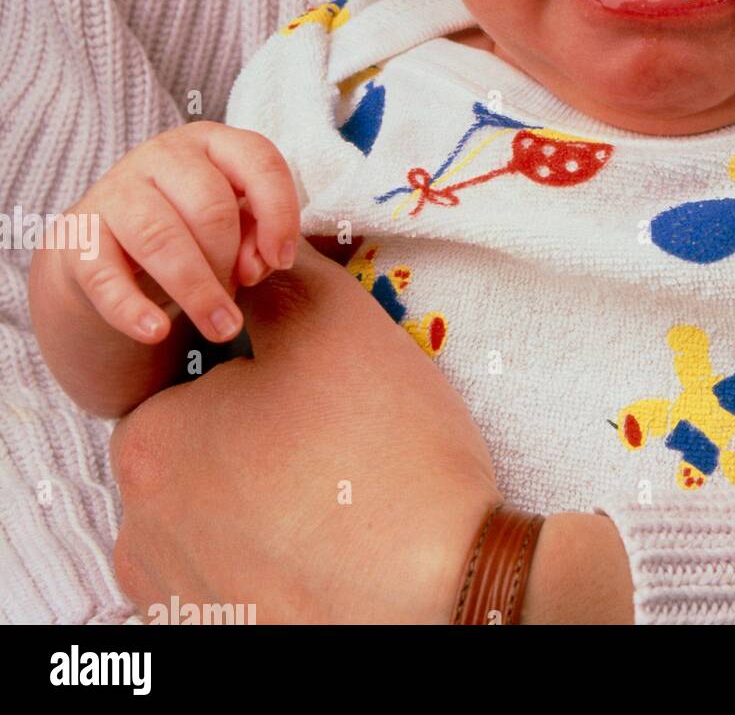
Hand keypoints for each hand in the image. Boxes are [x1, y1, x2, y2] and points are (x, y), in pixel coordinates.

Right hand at [62, 120, 299, 346]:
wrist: (105, 244)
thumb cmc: (190, 227)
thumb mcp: (234, 222)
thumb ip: (257, 236)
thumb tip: (258, 265)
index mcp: (212, 142)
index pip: (258, 160)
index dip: (279, 213)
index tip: (282, 260)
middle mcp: (163, 156)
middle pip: (211, 208)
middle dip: (231, 261)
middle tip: (237, 297)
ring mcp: (116, 191)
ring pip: (163, 239)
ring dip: (198, 291)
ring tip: (221, 328)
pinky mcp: (78, 235)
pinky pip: (105, 276)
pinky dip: (132, 309)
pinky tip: (157, 332)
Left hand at [110, 242, 501, 622]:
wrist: (439, 588)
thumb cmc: (380, 448)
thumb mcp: (333, 321)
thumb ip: (278, 272)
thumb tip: (254, 258)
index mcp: (148, 441)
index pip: (196, 379)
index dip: (266, 373)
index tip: (321, 392)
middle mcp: (136, 529)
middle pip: (204, 451)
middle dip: (263, 439)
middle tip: (340, 441)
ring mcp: (172, 596)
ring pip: (217, 518)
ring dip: (266, 503)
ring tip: (343, 497)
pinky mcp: (213, 637)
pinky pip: (234, 580)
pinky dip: (275, 563)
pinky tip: (331, 551)